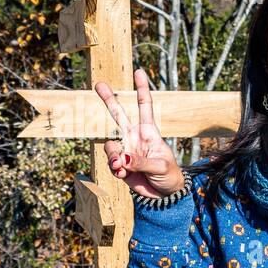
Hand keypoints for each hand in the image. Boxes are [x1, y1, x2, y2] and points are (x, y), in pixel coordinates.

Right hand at [94, 68, 184, 199]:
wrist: (163, 195)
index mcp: (149, 132)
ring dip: (112, 155)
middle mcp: (134, 137)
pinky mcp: (120, 165)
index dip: (142, 89)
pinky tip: (122, 174)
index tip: (138, 72)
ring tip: (120, 166)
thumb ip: (141, 161)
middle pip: (118, 115)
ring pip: (110, 145)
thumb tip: (123, 158)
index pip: (144, 106)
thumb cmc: (169, 175)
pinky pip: (110, 162)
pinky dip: (114, 169)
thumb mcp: (160, 166)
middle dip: (109, 99)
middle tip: (98, 84)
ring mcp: (126, 150)